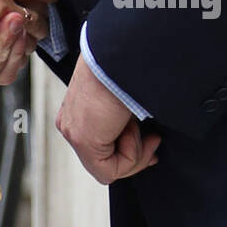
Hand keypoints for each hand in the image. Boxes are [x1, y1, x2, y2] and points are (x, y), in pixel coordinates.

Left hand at [56, 54, 160, 183]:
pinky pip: (110, 169)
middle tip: (154, 143)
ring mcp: (74, 132)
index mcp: (78, 110)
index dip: (130, 152)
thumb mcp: (125, 99)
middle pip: (104, 160)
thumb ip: (124, 120)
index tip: (152, 144)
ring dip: (135, 149)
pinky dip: (132, 153)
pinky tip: (132, 128)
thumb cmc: (127, 69)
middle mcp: (71, 122)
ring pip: (108, 167)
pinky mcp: (82, 140)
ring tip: (139, 124)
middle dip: (136, 156)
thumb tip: (146, 136)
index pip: (101, 147)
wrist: (122, 57)